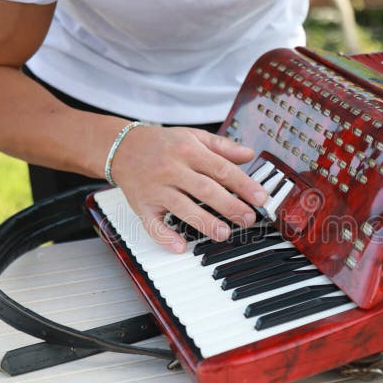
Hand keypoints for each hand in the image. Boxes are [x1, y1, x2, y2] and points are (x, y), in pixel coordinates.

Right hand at [110, 125, 268, 252]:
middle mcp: (172, 169)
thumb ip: (223, 146)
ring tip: (224, 233)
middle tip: (248, 219)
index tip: (260, 198)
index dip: (243, 184)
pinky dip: (165, 237)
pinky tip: (180, 246)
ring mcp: (156, 189)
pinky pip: (152, 224)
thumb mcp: (193, 136)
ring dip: (204, 222)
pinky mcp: (142, 205)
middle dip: (229, 205)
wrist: (121, 147)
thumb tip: (249, 154)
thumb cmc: (162, 143)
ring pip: (182, 207)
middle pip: (204, 189)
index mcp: (189, 150)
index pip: (221, 169)